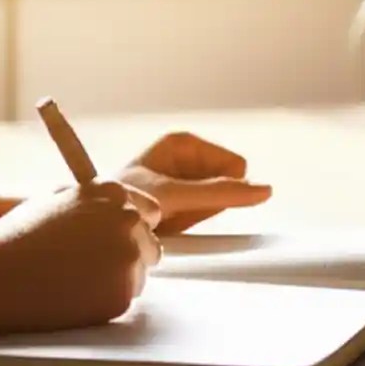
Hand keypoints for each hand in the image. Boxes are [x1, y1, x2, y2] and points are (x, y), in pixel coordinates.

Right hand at [0, 181, 161, 332]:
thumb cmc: (16, 239)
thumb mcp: (53, 199)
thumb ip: (91, 201)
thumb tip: (114, 208)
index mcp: (113, 192)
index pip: (149, 212)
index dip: (129, 229)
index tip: (112, 239)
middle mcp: (128, 220)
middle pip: (150, 245)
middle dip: (127, 256)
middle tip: (89, 268)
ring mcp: (128, 257)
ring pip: (138, 274)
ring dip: (116, 280)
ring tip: (73, 280)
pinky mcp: (122, 293)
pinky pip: (124, 299)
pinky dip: (104, 301)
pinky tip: (72, 296)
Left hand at [117, 131, 271, 233]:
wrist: (99, 223)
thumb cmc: (131, 199)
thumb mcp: (176, 194)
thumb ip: (220, 193)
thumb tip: (265, 190)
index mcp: (184, 142)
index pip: (235, 165)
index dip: (222, 186)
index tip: (189, 197)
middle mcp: (186, 156)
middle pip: (225, 183)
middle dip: (207, 202)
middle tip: (175, 209)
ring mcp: (184, 179)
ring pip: (216, 201)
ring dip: (196, 214)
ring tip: (168, 217)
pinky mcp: (180, 200)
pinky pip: (203, 212)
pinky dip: (189, 222)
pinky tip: (167, 223)